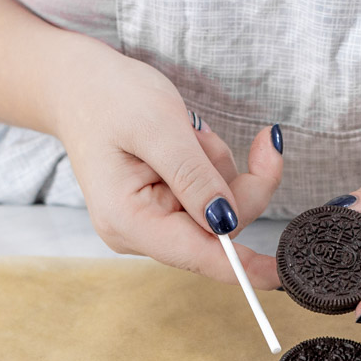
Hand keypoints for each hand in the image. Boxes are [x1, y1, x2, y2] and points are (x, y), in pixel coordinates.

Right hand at [55, 39, 281, 287]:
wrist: (79, 84)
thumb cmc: (109, 97)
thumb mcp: (158, 126)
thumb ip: (195, 177)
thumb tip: (226, 222)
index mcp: (129, 221)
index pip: (199, 255)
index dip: (245, 267)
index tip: (281, 275)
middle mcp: (141, 233)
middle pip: (220, 230)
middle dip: (239, 183)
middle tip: (262, 141)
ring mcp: (154, 223)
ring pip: (223, 211)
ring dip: (220, 167)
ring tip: (188, 133)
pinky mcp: (167, 210)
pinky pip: (213, 198)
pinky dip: (212, 166)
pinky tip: (188, 141)